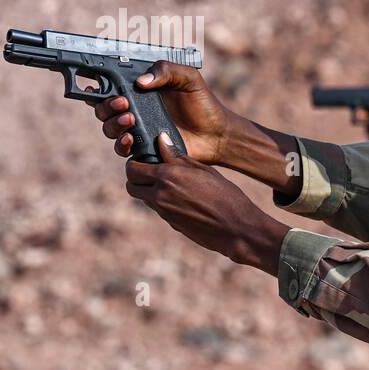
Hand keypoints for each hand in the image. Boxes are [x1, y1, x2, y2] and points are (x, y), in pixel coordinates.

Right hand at [91, 62, 231, 164]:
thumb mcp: (188, 78)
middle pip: (102, 108)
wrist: (216, 133)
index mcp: (140, 90)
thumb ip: (166, 70)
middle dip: (107, 105)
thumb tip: (141, 81)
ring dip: (113, 123)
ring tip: (130, 119)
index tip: (97, 86)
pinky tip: (131, 138)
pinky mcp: (143, 148)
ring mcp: (137, 129)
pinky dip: (121, 144)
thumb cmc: (203, 103)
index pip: (109, 87)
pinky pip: (122, 148)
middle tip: (123, 102)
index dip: (97, 86)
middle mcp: (134, 109)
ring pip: (108, 128)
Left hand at [125, 133, 289, 273]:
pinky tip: (184, 200)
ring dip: (150, 191)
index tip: (146, 161)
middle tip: (152, 173)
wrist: (237, 229)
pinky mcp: (170, 224)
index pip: (133, 169)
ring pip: (143, 198)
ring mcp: (163, 212)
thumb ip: (178, 157)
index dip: (136, 164)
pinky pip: (158, 209)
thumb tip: (161, 140)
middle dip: (137, 178)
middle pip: (131, 185)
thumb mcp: (204, 171)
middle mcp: (160, 194)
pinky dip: (163, 203)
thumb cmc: (226, 196)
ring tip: (172, 186)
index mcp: (168, 176)